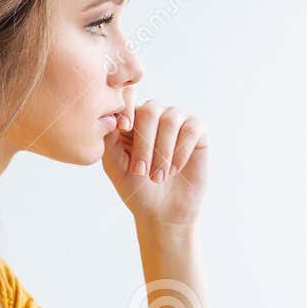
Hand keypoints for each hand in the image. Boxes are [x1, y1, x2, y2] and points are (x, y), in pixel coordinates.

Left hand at [102, 99, 207, 229]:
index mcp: (131, 118)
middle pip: (150, 110)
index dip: (126, 107)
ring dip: (162, 152)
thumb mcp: (114, 165)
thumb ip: (109, 138)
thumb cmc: (136, 188)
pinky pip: (191, 129)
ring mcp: (177, 121)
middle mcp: (155, 115)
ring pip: (171, 119)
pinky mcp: (197, 131)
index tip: (124, 128)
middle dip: (145, 144)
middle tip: (141, 172)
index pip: (128, 96)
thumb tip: (112, 116)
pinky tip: (174, 170)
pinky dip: (181, 151)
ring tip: (158, 177)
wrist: (163, 211)